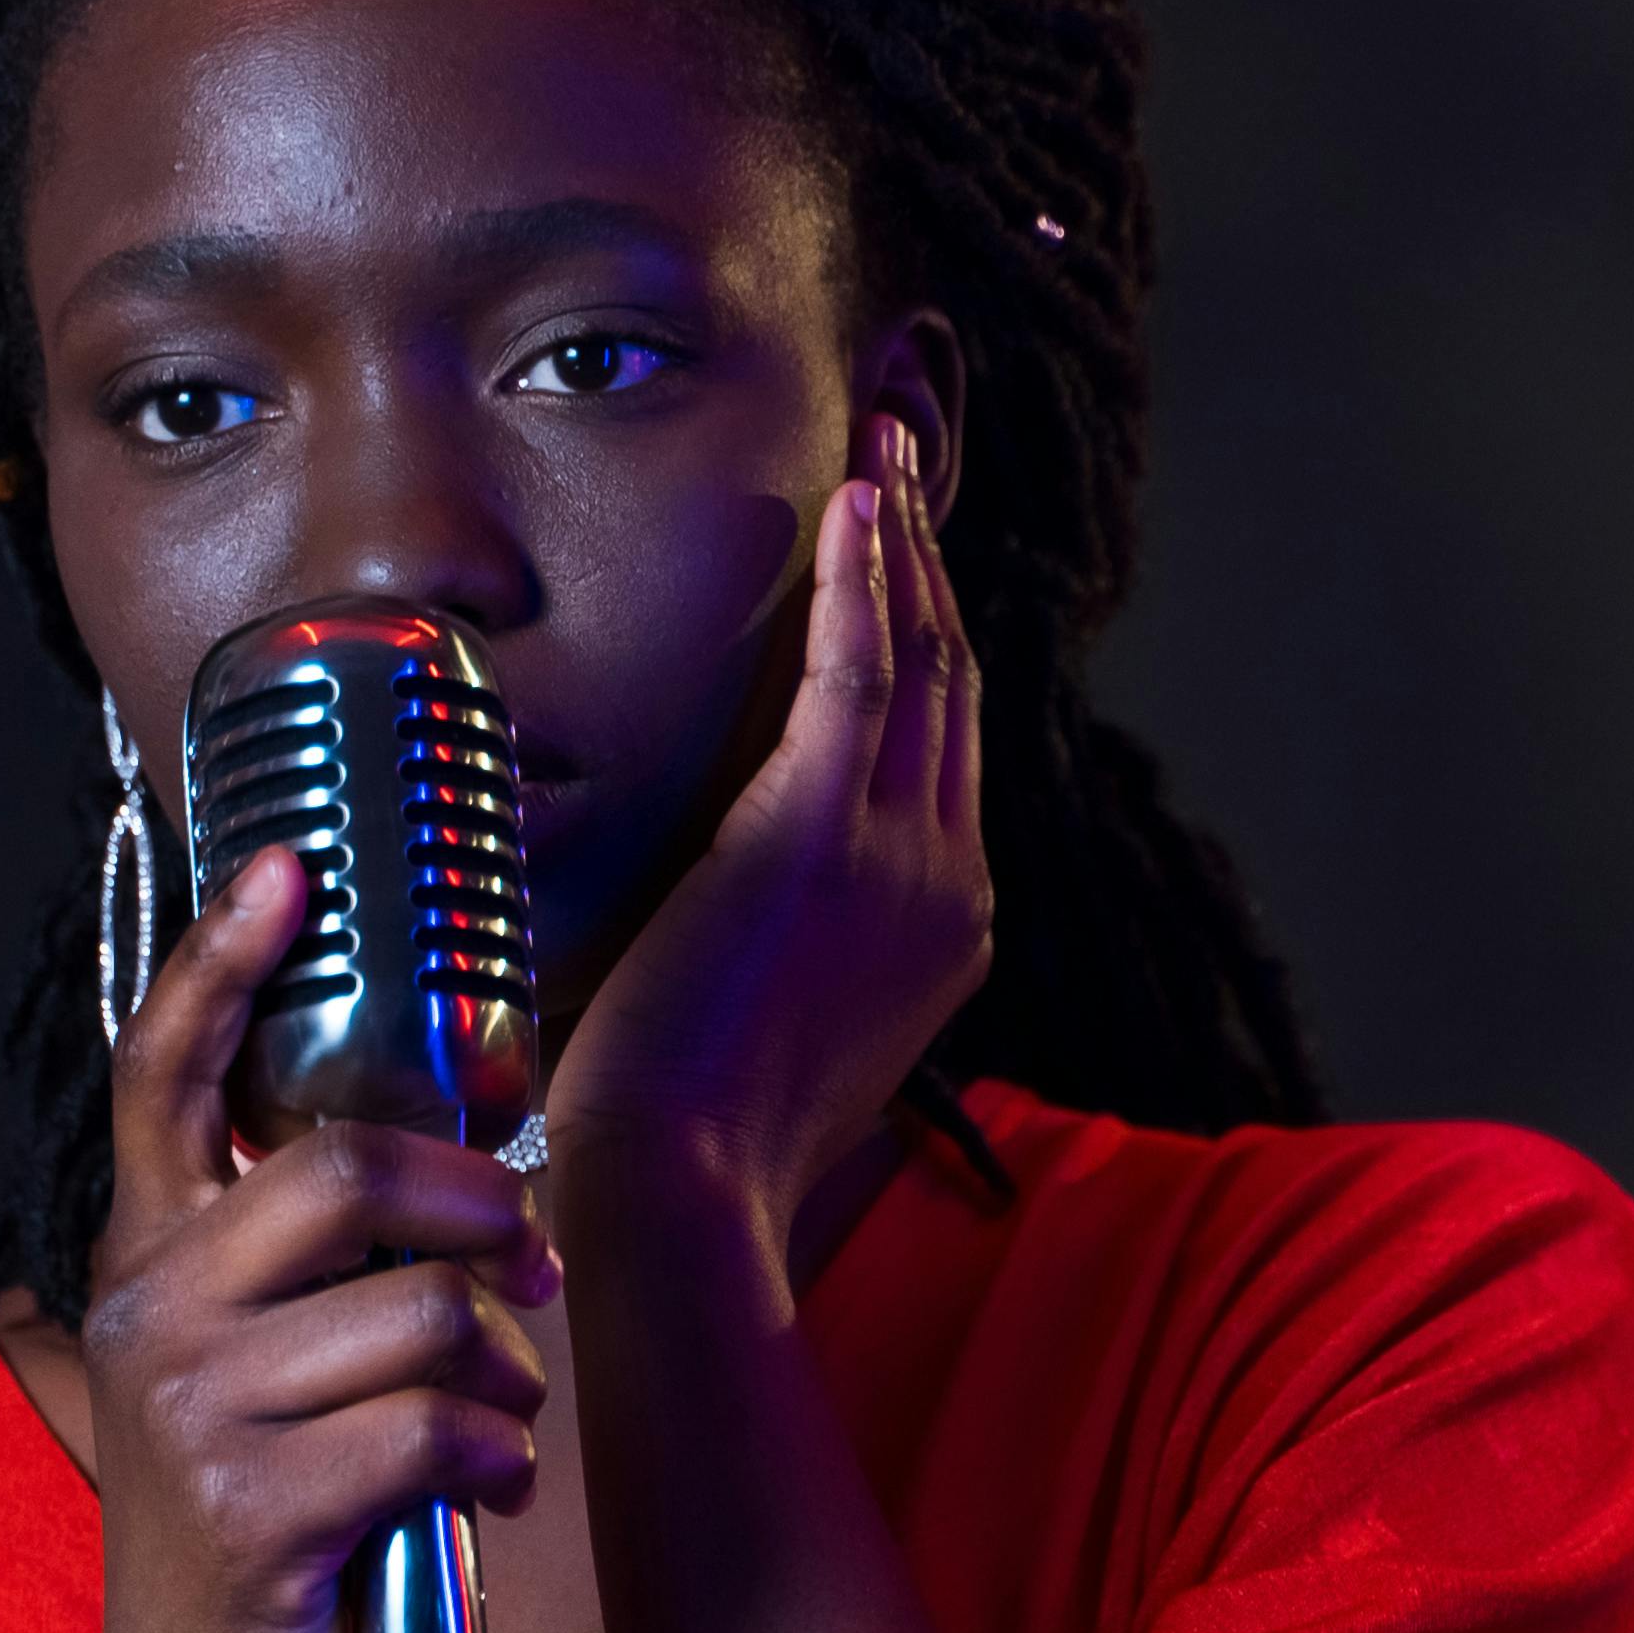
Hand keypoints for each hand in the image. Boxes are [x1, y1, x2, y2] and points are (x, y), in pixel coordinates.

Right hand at [58, 846, 562, 1632]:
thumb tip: (472, 1168)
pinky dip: (497, 1462)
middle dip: (480, 1211)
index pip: (164, 1078)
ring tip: (495, 1426)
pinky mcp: (256, 1505)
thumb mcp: (268, 1376)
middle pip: (347, 1172)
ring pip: (426, 1314)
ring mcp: (194, 1411)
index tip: (283, 864)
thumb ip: (325, 1269)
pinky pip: (438, 1428)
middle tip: (527, 1261)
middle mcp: (154, 1314)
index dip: (221, 962)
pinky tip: (483, 1495)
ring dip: (506, 1375)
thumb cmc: (270, 1528)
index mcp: (151, 1262)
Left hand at [533, 417, 994, 1260]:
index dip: (933, 650)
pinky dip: (868, 579)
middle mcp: (949, 883)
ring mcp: (900, 856)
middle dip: (933, 573)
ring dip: (906, 545)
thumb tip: (735, 924)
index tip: (907, 571)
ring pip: (922, 663)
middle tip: (906, 468)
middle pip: (953, 691)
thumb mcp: (777, 1042)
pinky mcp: (823, 830)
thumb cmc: (695, 1139)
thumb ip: (790, 964)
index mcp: (945, 935)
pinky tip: (860, 503)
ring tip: (886, 449)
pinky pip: (862, 672)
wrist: (679, 1183)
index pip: (949, 759)